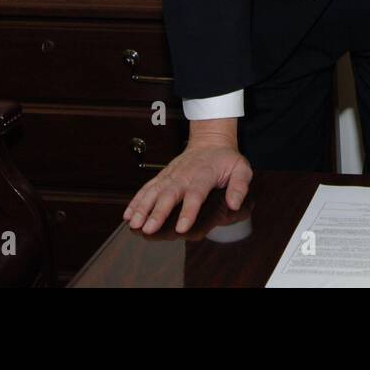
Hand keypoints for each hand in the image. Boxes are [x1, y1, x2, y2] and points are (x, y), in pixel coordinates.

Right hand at [123, 124, 252, 234]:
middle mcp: (184, 175)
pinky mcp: (163, 176)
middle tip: (149, 229)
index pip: (196, 194)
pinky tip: (128, 214)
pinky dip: (136, 200)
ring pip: (154, 191)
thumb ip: (239, 186)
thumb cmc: (226, 159)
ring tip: (134, 224)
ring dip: (143, 207)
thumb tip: (234, 204)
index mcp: (204, 175)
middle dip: (158, 212)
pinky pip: (147, 188)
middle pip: (169, 194)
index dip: (188, 211)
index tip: (181, 228)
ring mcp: (171, 175)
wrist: (210, 141)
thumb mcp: (241, 168)